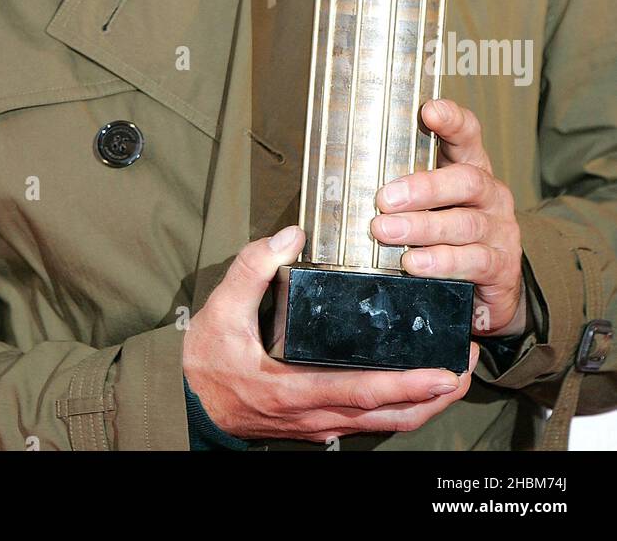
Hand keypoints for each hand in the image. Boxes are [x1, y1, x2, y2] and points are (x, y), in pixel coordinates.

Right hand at [182, 224, 478, 442]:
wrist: (193, 403)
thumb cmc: (209, 359)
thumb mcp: (221, 308)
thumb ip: (253, 268)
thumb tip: (291, 234)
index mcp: (293, 390)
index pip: (360, 393)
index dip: (406, 385)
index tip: (441, 372)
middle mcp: (315, 416)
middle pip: (388, 417)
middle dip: (434, 396)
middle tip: (466, 366)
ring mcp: (322, 425)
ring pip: (385, 425)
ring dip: (425, 405)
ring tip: (455, 374)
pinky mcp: (323, 423)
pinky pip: (372, 422)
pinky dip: (402, 408)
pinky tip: (419, 384)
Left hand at [371, 98, 527, 337]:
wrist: (489, 283)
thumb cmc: (448, 230)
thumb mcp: (430, 200)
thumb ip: (402, 183)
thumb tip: (345, 175)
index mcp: (471, 167)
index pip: (468, 134)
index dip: (452, 120)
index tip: (429, 111)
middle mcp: (491, 193)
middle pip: (466, 180)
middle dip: (423, 188)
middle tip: (384, 199)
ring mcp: (499, 229)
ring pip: (464, 223)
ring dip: (421, 227)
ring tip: (385, 231)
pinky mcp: (501, 265)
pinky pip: (472, 260)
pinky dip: (440, 261)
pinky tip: (414, 262)